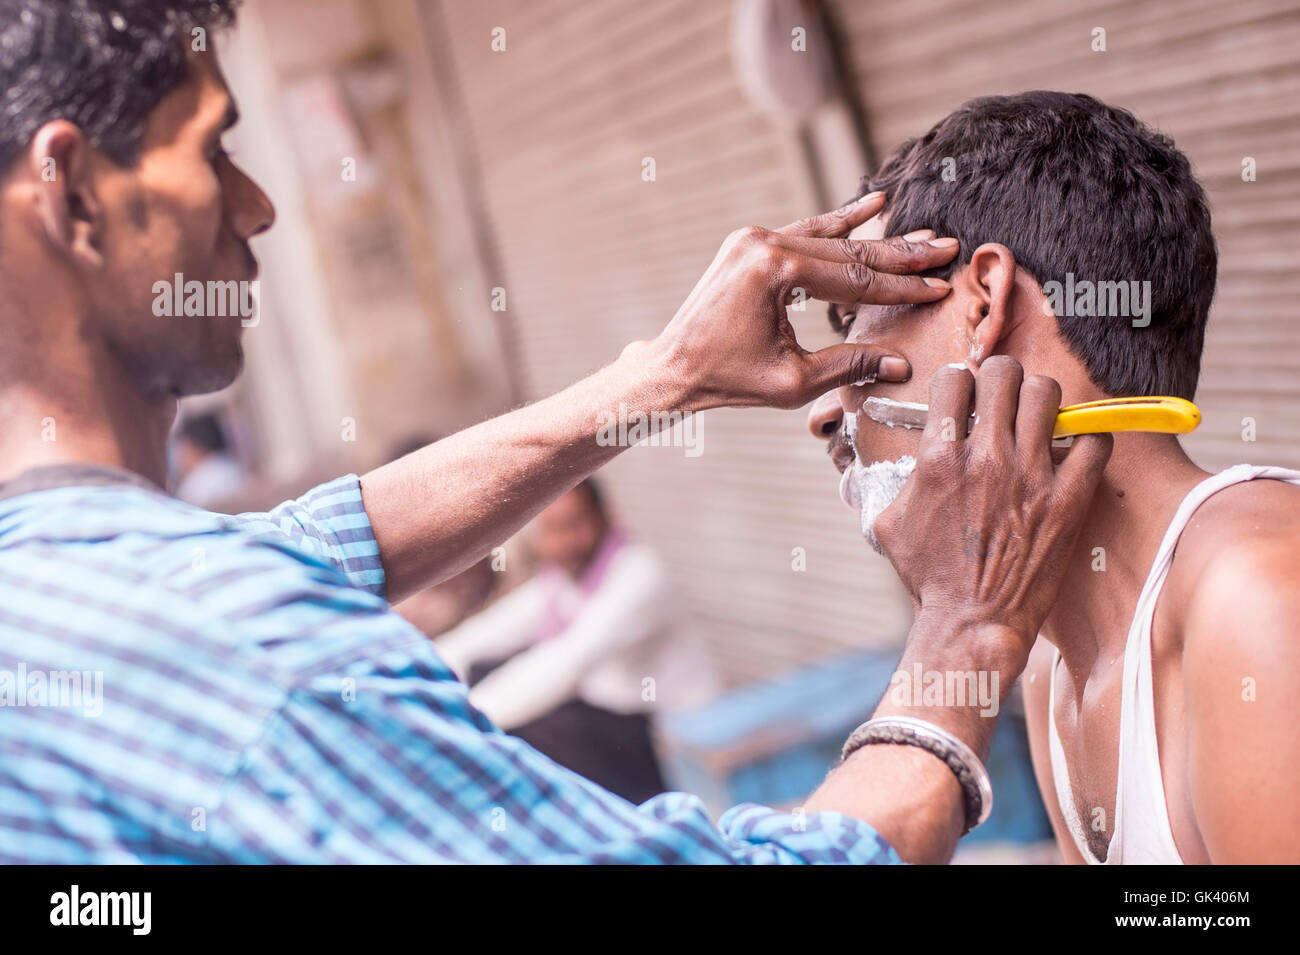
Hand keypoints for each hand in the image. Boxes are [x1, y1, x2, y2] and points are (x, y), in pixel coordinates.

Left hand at [637, 192, 958, 410]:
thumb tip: (902, 366)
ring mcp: (755, 238)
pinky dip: (839, 223)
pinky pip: (806, 233)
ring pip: (830, 238)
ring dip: (877, 238)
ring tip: (923, 233)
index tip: (940, 287)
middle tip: (946, 247)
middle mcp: (763, 243)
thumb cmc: (729, 379)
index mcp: (773, 272)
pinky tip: (874, 205)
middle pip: (846, 251)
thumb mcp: (794, 382)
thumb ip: (849, 366)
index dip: (901, 287)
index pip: (853, 279)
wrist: (675, 367)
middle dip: (900, 254)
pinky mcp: (751, 242)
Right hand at [873, 357, 1112, 669]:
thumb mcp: (890, 523)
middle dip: (1001, 380)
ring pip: (1047, 393)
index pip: (953, 379)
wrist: (974, 622)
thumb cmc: (930, 577)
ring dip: (1040, 400)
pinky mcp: (1068, 500)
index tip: (964, 398)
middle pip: (1004, 373)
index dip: (958, 382)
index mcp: (939, 460)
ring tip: (1037, 420)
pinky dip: (1087, 438)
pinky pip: (1094, 440)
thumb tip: (910, 459)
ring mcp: (1031, 477)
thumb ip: (900, 481)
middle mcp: (986, 459)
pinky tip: (1073, 451)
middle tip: (1003, 401)